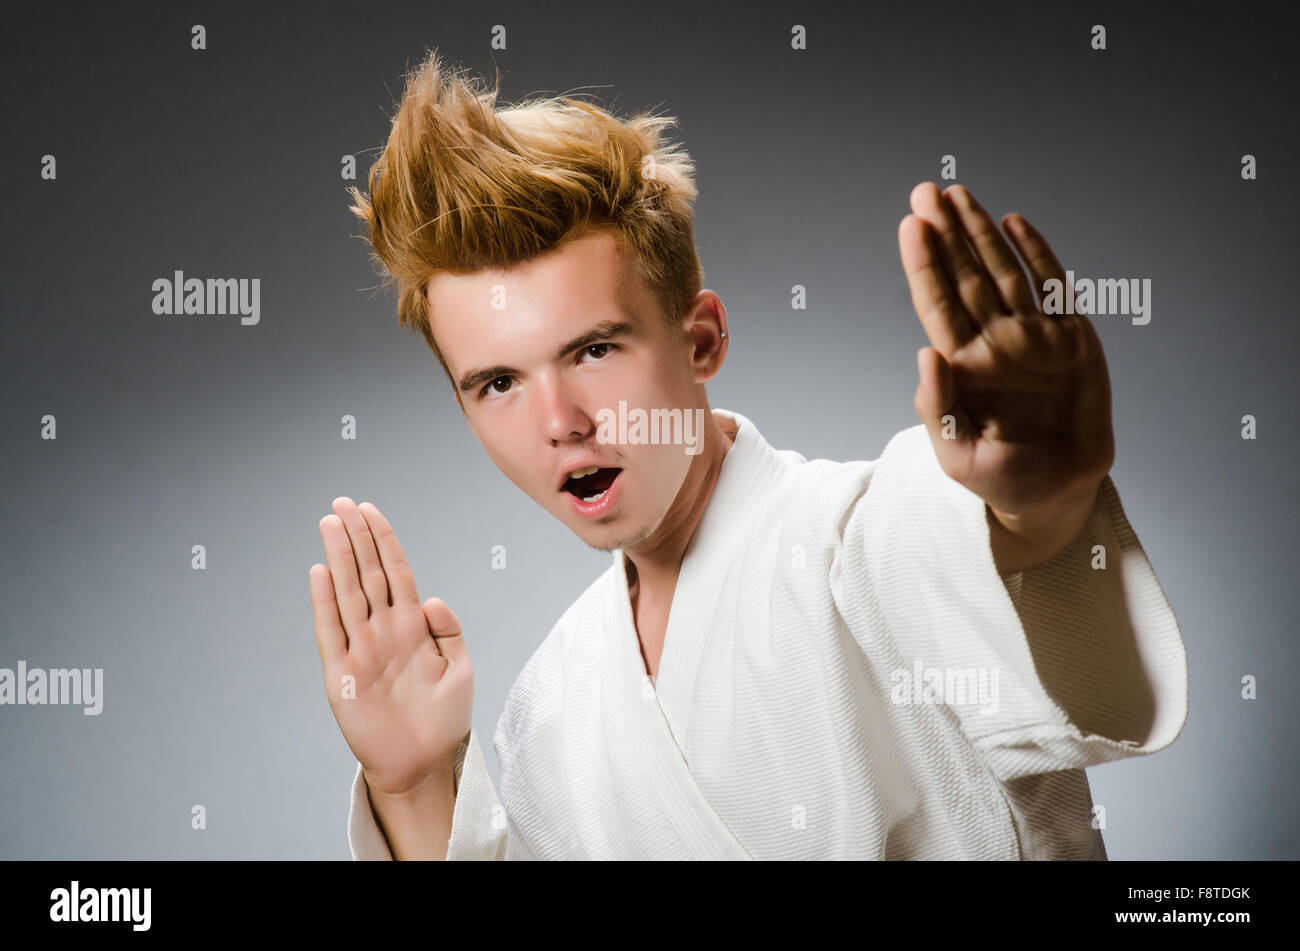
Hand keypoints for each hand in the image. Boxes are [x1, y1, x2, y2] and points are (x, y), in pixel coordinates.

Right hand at [309, 497, 472, 796]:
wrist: (424, 762)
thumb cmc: (443, 717)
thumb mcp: (461, 669)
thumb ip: (450, 631)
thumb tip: (432, 598)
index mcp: (413, 626)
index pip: (395, 571)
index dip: (383, 540)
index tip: (369, 510)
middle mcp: (384, 631)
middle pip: (368, 573)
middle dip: (356, 537)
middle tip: (341, 503)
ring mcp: (362, 649)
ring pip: (348, 593)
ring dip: (340, 557)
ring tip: (329, 524)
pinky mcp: (343, 674)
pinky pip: (331, 631)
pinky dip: (324, 602)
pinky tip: (321, 573)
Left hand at [898, 182, 1113, 560]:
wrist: (1056, 494)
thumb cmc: (1000, 480)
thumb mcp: (958, 456)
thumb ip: (940, 409)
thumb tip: (926, 355)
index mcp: (964, 366)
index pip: (937, 305)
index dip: (925, 265)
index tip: (911, 226)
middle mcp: (995, 342)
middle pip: (965, 277)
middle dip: (945, 234)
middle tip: (926, 191)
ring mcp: (1032, 337)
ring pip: (1003, 271)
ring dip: (981, 233)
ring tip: (959, 195)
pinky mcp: (1072, 340)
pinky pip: (1052, 287)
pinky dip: (1037, 253)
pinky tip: (1015, 223)